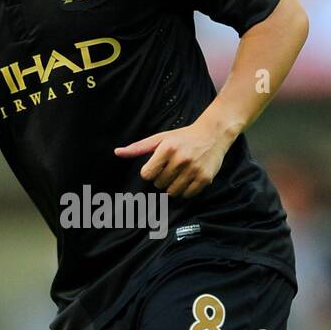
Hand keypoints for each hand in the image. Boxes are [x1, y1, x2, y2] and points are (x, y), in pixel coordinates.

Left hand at [114, 121, 229, 198]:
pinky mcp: (204, 178)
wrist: (213, 134)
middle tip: (171, 169)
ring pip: (172, 192)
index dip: (150, 172)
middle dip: (162, 179)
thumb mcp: (160, 138)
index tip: (157, 166)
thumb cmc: (183, 137)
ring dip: (172, 187)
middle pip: (159, 184)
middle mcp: (181, 159)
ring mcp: (194, 170)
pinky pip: (187, 195)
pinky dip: (185, 190)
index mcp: (167, 148)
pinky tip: (188, 179)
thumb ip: (138, 147)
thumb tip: (117, 152)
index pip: (147, 174)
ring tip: (179, 174)